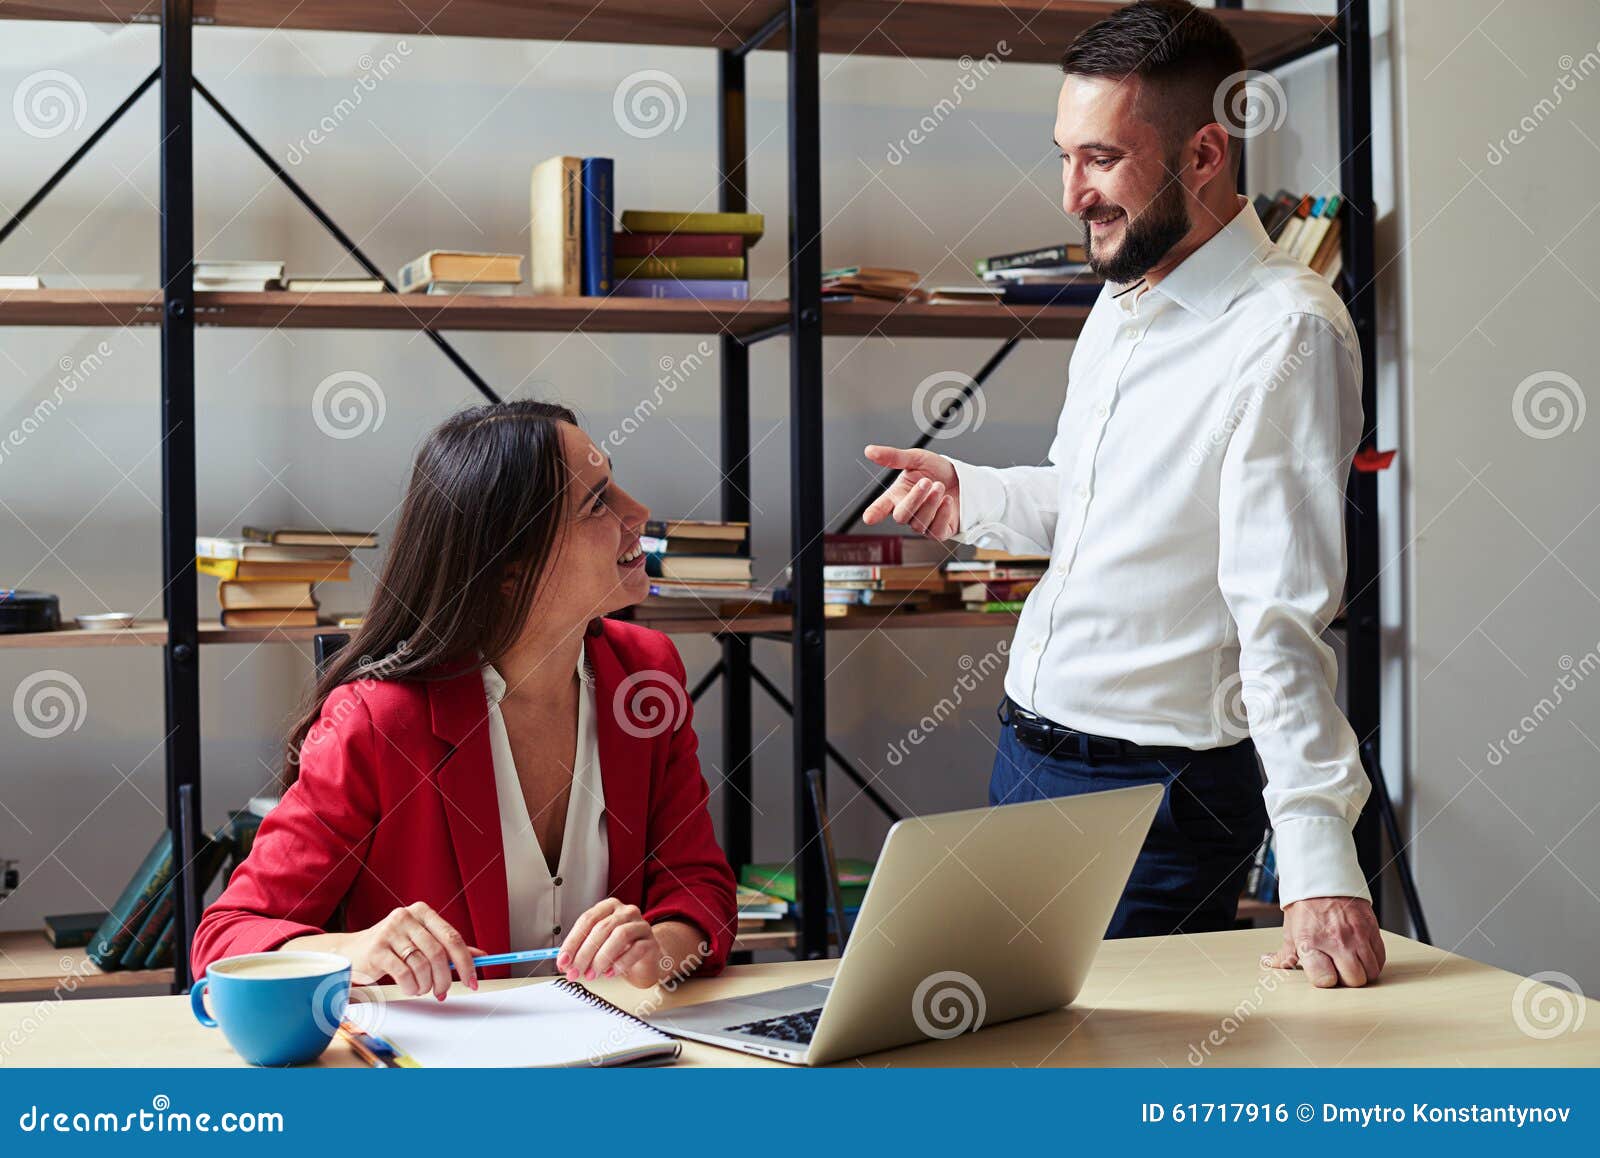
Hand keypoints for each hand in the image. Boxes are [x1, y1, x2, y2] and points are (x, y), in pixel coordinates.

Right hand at [323, 902, 482, 999]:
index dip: (466, 962)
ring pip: (422, 965)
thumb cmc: (393, 947)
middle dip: (445, 978)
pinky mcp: (377, 949)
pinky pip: (404, 974)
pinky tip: (410, 987)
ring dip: (426, 984)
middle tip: (443, 992)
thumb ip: (448, 947)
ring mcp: (390, 931)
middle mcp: (407, 916)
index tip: (473, 981)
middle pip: (438, 953)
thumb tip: (481, 956)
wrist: (353, 950)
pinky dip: (411, 986)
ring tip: (422, 988)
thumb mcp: (421, 940)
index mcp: (423, 911)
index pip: (453, 937)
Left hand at [558, 898, 664, 988]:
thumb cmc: (618, 949)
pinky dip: (620, 964)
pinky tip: (610, 973)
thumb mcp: (597, 945)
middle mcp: (625, 912)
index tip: (563, 960)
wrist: (644, 958)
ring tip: (593, 974)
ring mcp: (640, 925)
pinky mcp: (651, 941)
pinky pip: (636, 950)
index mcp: (608, 907)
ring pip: (620, 935)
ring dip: (602, 958)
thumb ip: (581, 949)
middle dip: (585, 953)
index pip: (587, 919)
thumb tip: (564, 962)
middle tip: (576, 971)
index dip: (573, 941)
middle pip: (602, 928)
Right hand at [862, 445, 960, 538]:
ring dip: (930, 503)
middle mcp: (908, 511)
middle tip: (926, 481)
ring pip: (918, 523)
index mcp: (897, 495)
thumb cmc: (935, 470)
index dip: (874, 512)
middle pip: (901, 515)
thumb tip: (869, 451)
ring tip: (940, 486)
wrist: (961, 477)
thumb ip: (893, 457)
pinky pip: (935, 531)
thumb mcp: (915, 458)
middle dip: (914, 498)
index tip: (869, 517)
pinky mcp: (938, 531)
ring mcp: (922, 523)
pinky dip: (942, 514)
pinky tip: (947, 500)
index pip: (881, 507)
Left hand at [1262, 896, 1384, 987]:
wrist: (1323, 879)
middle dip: (1347, 980)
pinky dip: (1373, 961)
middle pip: (1354, 980)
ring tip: (1351, 963)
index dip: (1324, 981)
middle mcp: (1336, 941)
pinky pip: (1380, 957)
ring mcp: (1356, 936)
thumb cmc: (1305, 905)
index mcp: (1311, 942)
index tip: (1323, 975)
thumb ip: (1285, 953)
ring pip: (1370, 972)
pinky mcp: (1371, 929)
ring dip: (1362, 972)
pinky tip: (1362, 955)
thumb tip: (1270, 964)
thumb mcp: (1291, 930)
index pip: (1324, 980)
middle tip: (1339, 970)